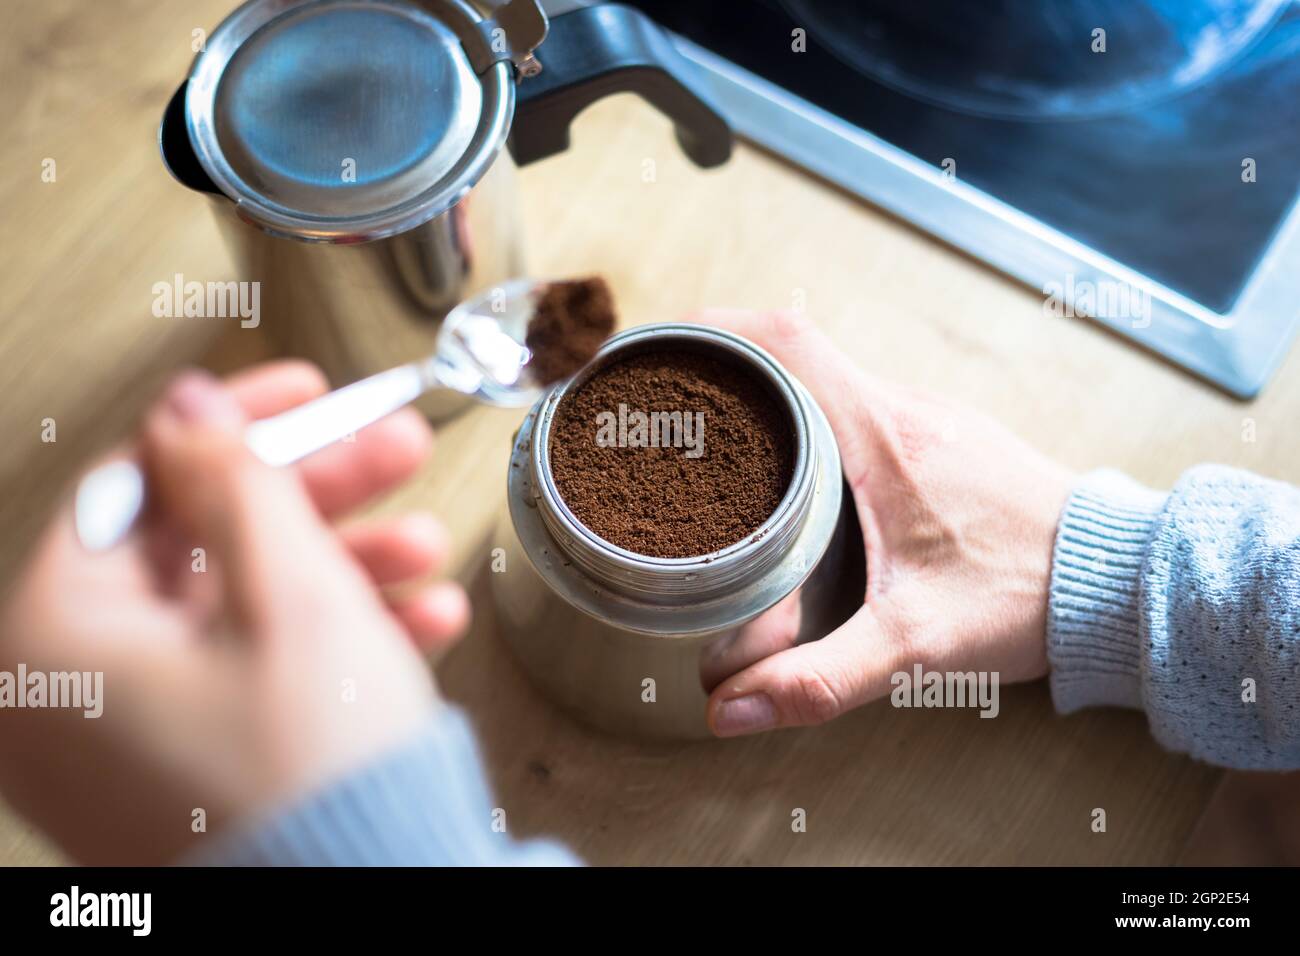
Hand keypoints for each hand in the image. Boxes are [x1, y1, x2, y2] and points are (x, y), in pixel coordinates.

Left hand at [0, 363, 468, 862]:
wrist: (376, 909)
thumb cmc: (314, 771)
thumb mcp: (290, 593)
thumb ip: (237, 480)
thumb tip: (190, 402)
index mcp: (55, 643)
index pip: (141, 484)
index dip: (237, 425)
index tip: (307, 393)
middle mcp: (73, 695)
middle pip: (203, 545)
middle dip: (318, 497)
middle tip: (392, 451)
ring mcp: (133, 739)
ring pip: (242, 608)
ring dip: (344, 569)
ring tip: (428, 549)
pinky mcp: (194, 768)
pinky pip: (256, 674)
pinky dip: (332, 642)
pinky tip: (418, 620)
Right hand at [694, 312, 1073, 735]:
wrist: (1117, 579)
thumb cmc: (1022, 597)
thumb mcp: (915, 645)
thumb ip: (819, 680)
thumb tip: (726, 709)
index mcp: (884, 434)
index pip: (787, 343)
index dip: (713, 330)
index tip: (660, 347)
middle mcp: (902, 408)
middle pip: (793, 352)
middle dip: (722, 366)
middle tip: (666, 402)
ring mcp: (926, 418)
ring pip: (827, 378)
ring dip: (767, 393)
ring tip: (710, 432)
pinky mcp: (942, 438)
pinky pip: (857, 404)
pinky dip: (809, 416)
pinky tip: (790, 465)